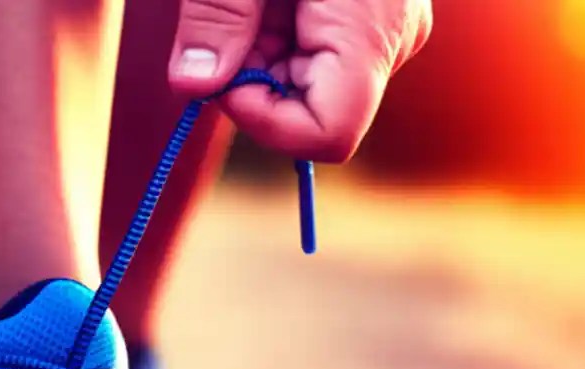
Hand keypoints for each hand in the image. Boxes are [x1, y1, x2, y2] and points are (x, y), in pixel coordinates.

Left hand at [168, 0, 431, 161]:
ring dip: (262, 53)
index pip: (327, 136)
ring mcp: (390, 27)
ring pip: (311, 85)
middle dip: (254, 79)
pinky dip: (280, 34)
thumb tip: (192, 87)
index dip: (264, 122)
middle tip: (229, 19)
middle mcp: (392, 37)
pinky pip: (322, 55)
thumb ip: (218, 18)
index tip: (222, 76)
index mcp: (371, 27)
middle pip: (312, 112)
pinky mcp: (375, 16)